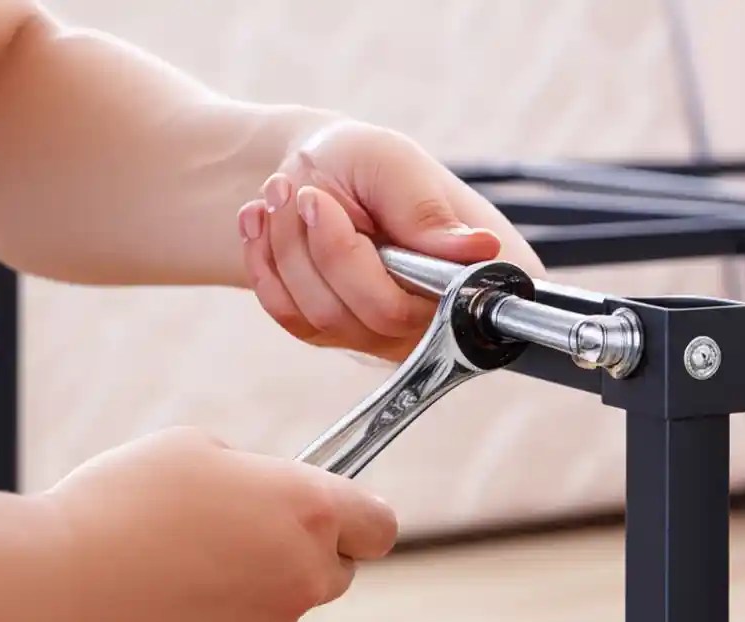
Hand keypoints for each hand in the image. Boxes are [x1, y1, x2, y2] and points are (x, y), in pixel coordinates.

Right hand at [37, 427, 396, 621]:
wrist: (46, 597)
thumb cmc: (114, 509)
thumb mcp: (193, 451)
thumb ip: (256, 474)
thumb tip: (269, 493)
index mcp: (307, 509)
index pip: (380, 524)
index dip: (361, 520)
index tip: (341, 519)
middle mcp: (304, 574)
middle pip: (338, 570)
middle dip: (303, 555)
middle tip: (241, 539)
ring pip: (284, 609)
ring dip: (254, 594)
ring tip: (180, 573)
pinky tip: (167, 611)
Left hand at [236, 120, 543, 361]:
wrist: (323, 165)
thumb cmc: (367, 163)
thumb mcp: (395, 166)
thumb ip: (428, 213)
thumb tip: (482, 250)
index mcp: (471, 276)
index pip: (432, 303)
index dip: (369, 261)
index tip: (318, 200)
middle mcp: (436, 317)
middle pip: (374, 315)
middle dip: (320, 248)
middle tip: (298, 189)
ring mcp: (384, 334)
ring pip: (327, 318)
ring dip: (289, 251)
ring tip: (282, 194)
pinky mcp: (337, 335)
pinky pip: (293, 318)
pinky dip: (266, 268)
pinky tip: (262, 224)